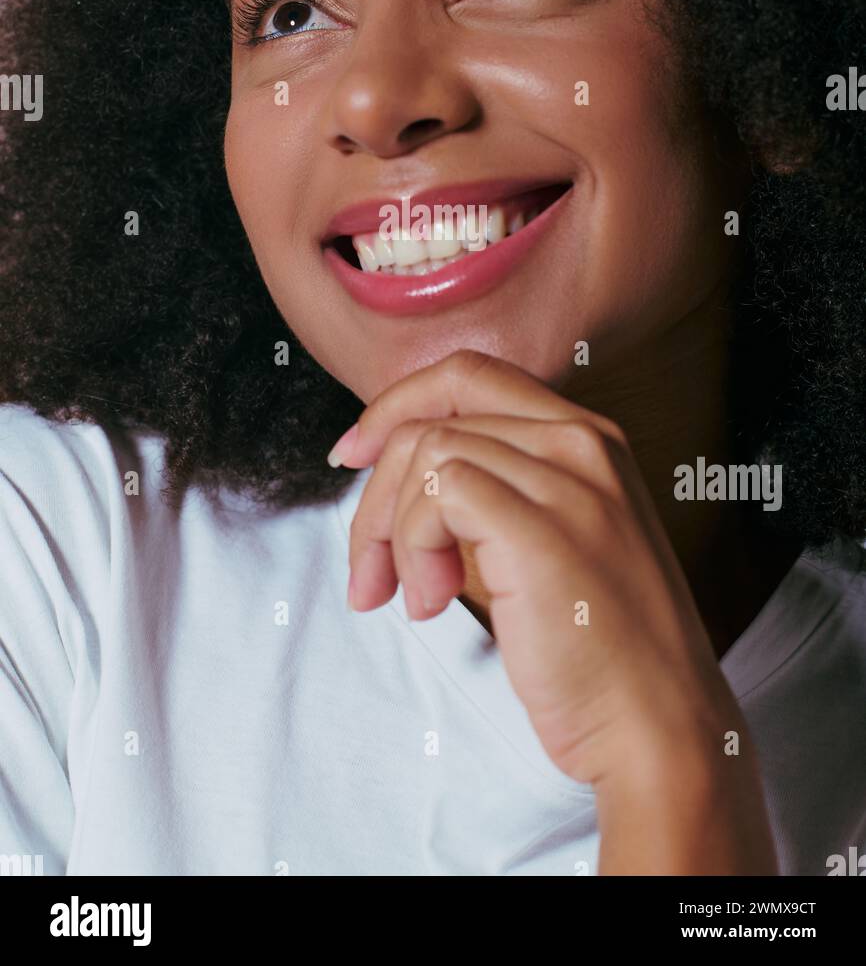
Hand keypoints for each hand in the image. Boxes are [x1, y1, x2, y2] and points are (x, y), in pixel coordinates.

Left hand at [331, 350, 777, 870]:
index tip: (353, 456)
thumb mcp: (549, 540)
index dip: (397, 404)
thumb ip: (492, 490)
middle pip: (436, 412)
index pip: (469, 375)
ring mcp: (568, 480)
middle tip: (367, 568)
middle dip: (376, 488)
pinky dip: (410, 549)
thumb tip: (392, 471)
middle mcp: (584, 442)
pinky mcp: (540, 527)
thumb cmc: (600, 649)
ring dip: (391, 533)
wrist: (658, 725)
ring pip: (426, 453)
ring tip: (418, 599)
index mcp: (589, 437)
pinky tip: (435, 604)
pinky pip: (435, 496)